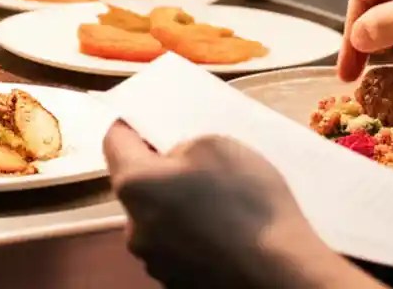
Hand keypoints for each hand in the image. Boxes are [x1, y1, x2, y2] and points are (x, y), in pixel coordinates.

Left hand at [104, 122, 379, 288]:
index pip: (114, 141)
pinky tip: (224, 231)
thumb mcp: (217, 144)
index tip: (150, 119)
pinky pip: (177, 246)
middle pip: (137, 185)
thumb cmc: (246, 201)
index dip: (132, 124)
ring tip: (218, 201)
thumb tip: (173, 162)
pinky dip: (192, 234)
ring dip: (176, 205)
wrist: (278, 273)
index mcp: (134, 185)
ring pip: (157, 218)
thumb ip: (183, 146)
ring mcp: (153, 261)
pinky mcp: (175, 282)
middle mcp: (133, 228)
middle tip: (197, 162)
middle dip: (161, 170)